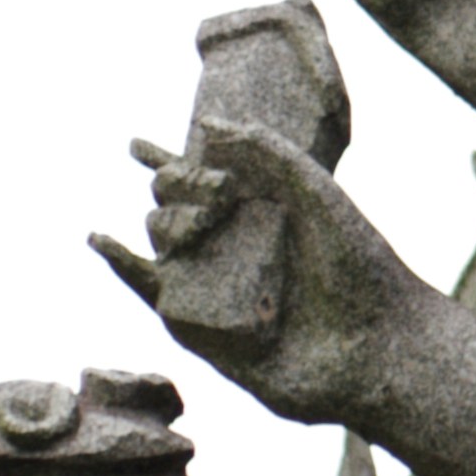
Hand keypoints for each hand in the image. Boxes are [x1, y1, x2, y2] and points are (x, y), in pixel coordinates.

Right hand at [93, 120, 433, 423]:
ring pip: (166, 247)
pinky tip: (101, 240)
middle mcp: (242, 252)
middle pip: (181, 210)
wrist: (374, 352)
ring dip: (163, 223)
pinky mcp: (204, 331)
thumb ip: (270, 153)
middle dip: (176, 188)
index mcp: (271, 217)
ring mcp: (222, 291)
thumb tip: (207, 124)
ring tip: (188, 217)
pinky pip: (155, 296)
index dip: (170, 164)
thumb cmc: (360, 270)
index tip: (135, 146)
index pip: (208, 183)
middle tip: (204, 189)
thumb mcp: (319, 196)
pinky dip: (124, 267)